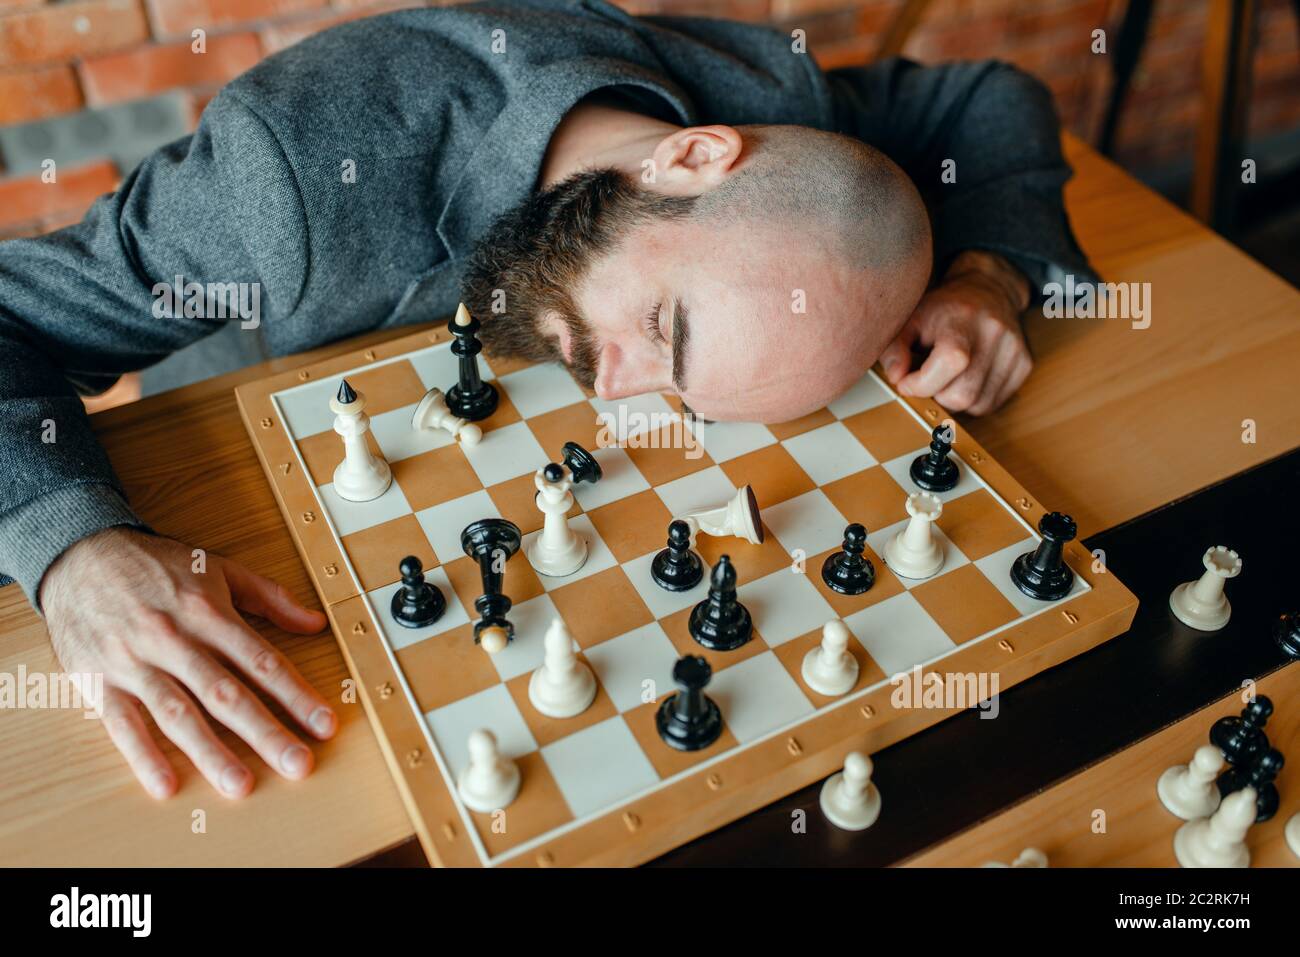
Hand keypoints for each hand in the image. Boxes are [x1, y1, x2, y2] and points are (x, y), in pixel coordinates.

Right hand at [40, 527, 336, 799]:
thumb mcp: (219, 568)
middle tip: (297, 764)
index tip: (324, 724)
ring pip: (178, 714)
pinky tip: (167, 784)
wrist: (80, 554)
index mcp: (208, 613)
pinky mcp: (99, 680)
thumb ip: (271, 597)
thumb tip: (315, 622)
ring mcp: (135, 663)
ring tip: (240, 785)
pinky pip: (123, 723)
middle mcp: (174, 640)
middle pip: (226, 694)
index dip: (297, 695)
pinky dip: (143, 756)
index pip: (262, 662)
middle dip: (265, 733)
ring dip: (210, 753)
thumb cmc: (155, 565)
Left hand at [879, 250, 1032, 415]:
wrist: (988, 290)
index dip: (921, 384)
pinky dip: (974, 400)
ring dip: (955, 400)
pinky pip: (993, 403)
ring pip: (978, 404)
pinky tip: (966, 378)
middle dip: (936, 395)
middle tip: (928, 379)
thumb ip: (894, 348)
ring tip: (948, 377)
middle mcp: (994, 333)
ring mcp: (1014, 350)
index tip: (906, 382)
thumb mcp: (910, 319)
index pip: (949, 363)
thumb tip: (896, 378)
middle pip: (963, 394)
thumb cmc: (944, 308)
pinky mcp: (1024, 365)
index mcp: (963, 319)